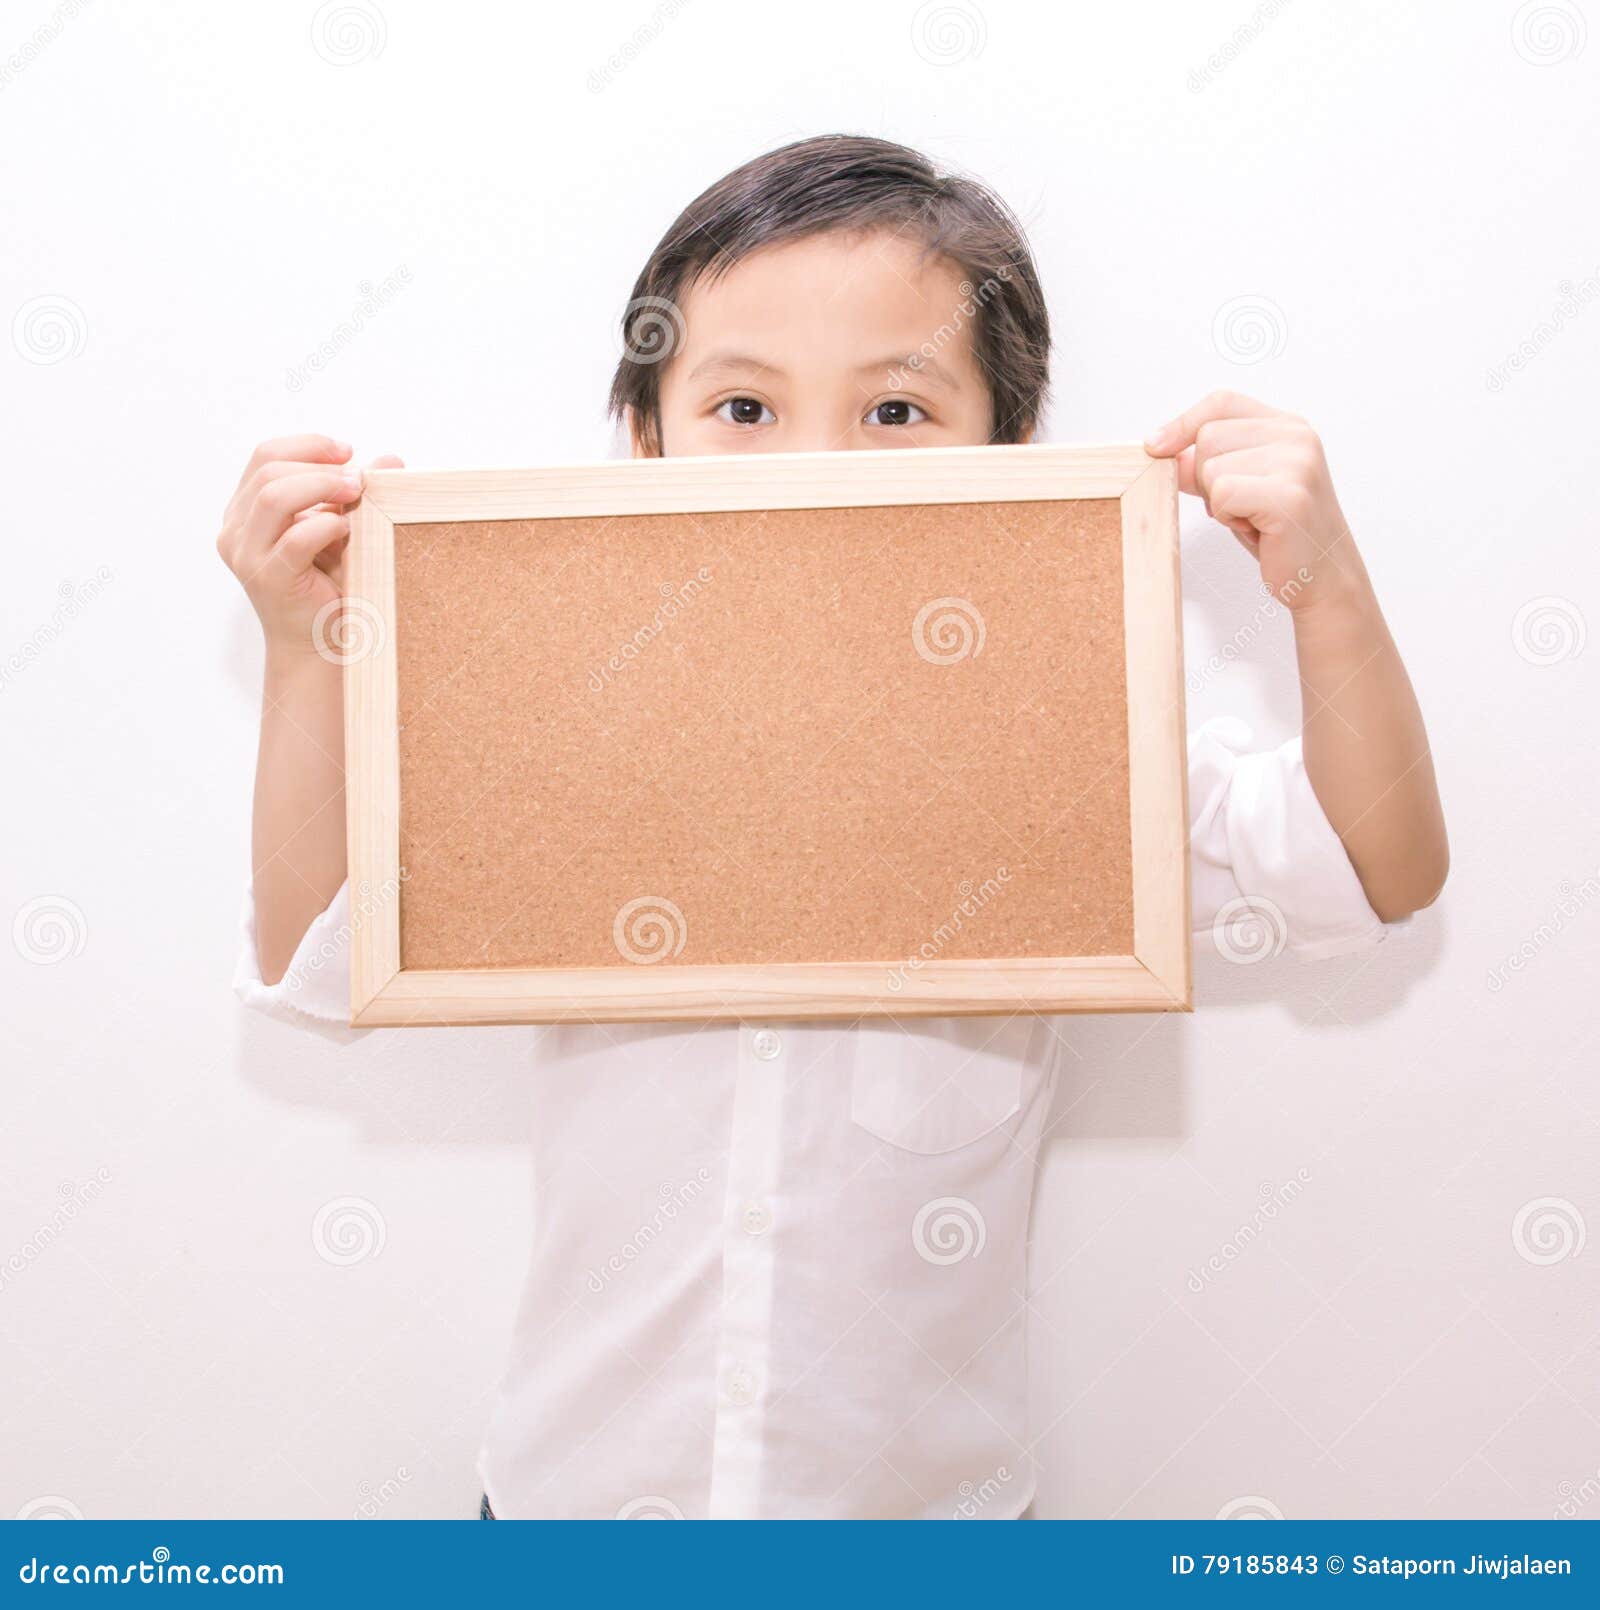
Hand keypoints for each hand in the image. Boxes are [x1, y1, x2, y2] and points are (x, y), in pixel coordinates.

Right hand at [216, 434, 402, 654]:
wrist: (321, 645)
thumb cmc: (329, 587)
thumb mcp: (342, 530)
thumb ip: (355, 494)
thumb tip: (391, 459)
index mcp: (245, 512)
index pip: (264, 457)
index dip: (307, 446)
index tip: (347, 452)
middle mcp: (237, 531)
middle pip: (268, 470)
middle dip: (319, 465)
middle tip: (359, 477)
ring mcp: (247, 555)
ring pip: (274, 496)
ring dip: (322, 486)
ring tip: (357, 493)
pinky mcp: (269, 578)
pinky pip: (296, 539)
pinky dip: (327, 525)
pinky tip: (348, 529)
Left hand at [1144, 390, 1367, 614]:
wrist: (1322, 576)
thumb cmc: (1279, 532)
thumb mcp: (1238, 487)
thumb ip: (1207, 462)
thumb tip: (1161, 448)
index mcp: (1288, 427)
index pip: (1221, 403)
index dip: (1182, 423)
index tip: (1155, 446)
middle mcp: (1297, 437)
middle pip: (1208, 436)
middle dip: (1205, 478)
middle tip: (1239, 505)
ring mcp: (1297, 463)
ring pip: (1210, 468)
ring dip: (1218, 503)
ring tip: (1252, 518)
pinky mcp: (1288, 495)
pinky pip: (1222, 494)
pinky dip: (1227, 517)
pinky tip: (1256, 529)